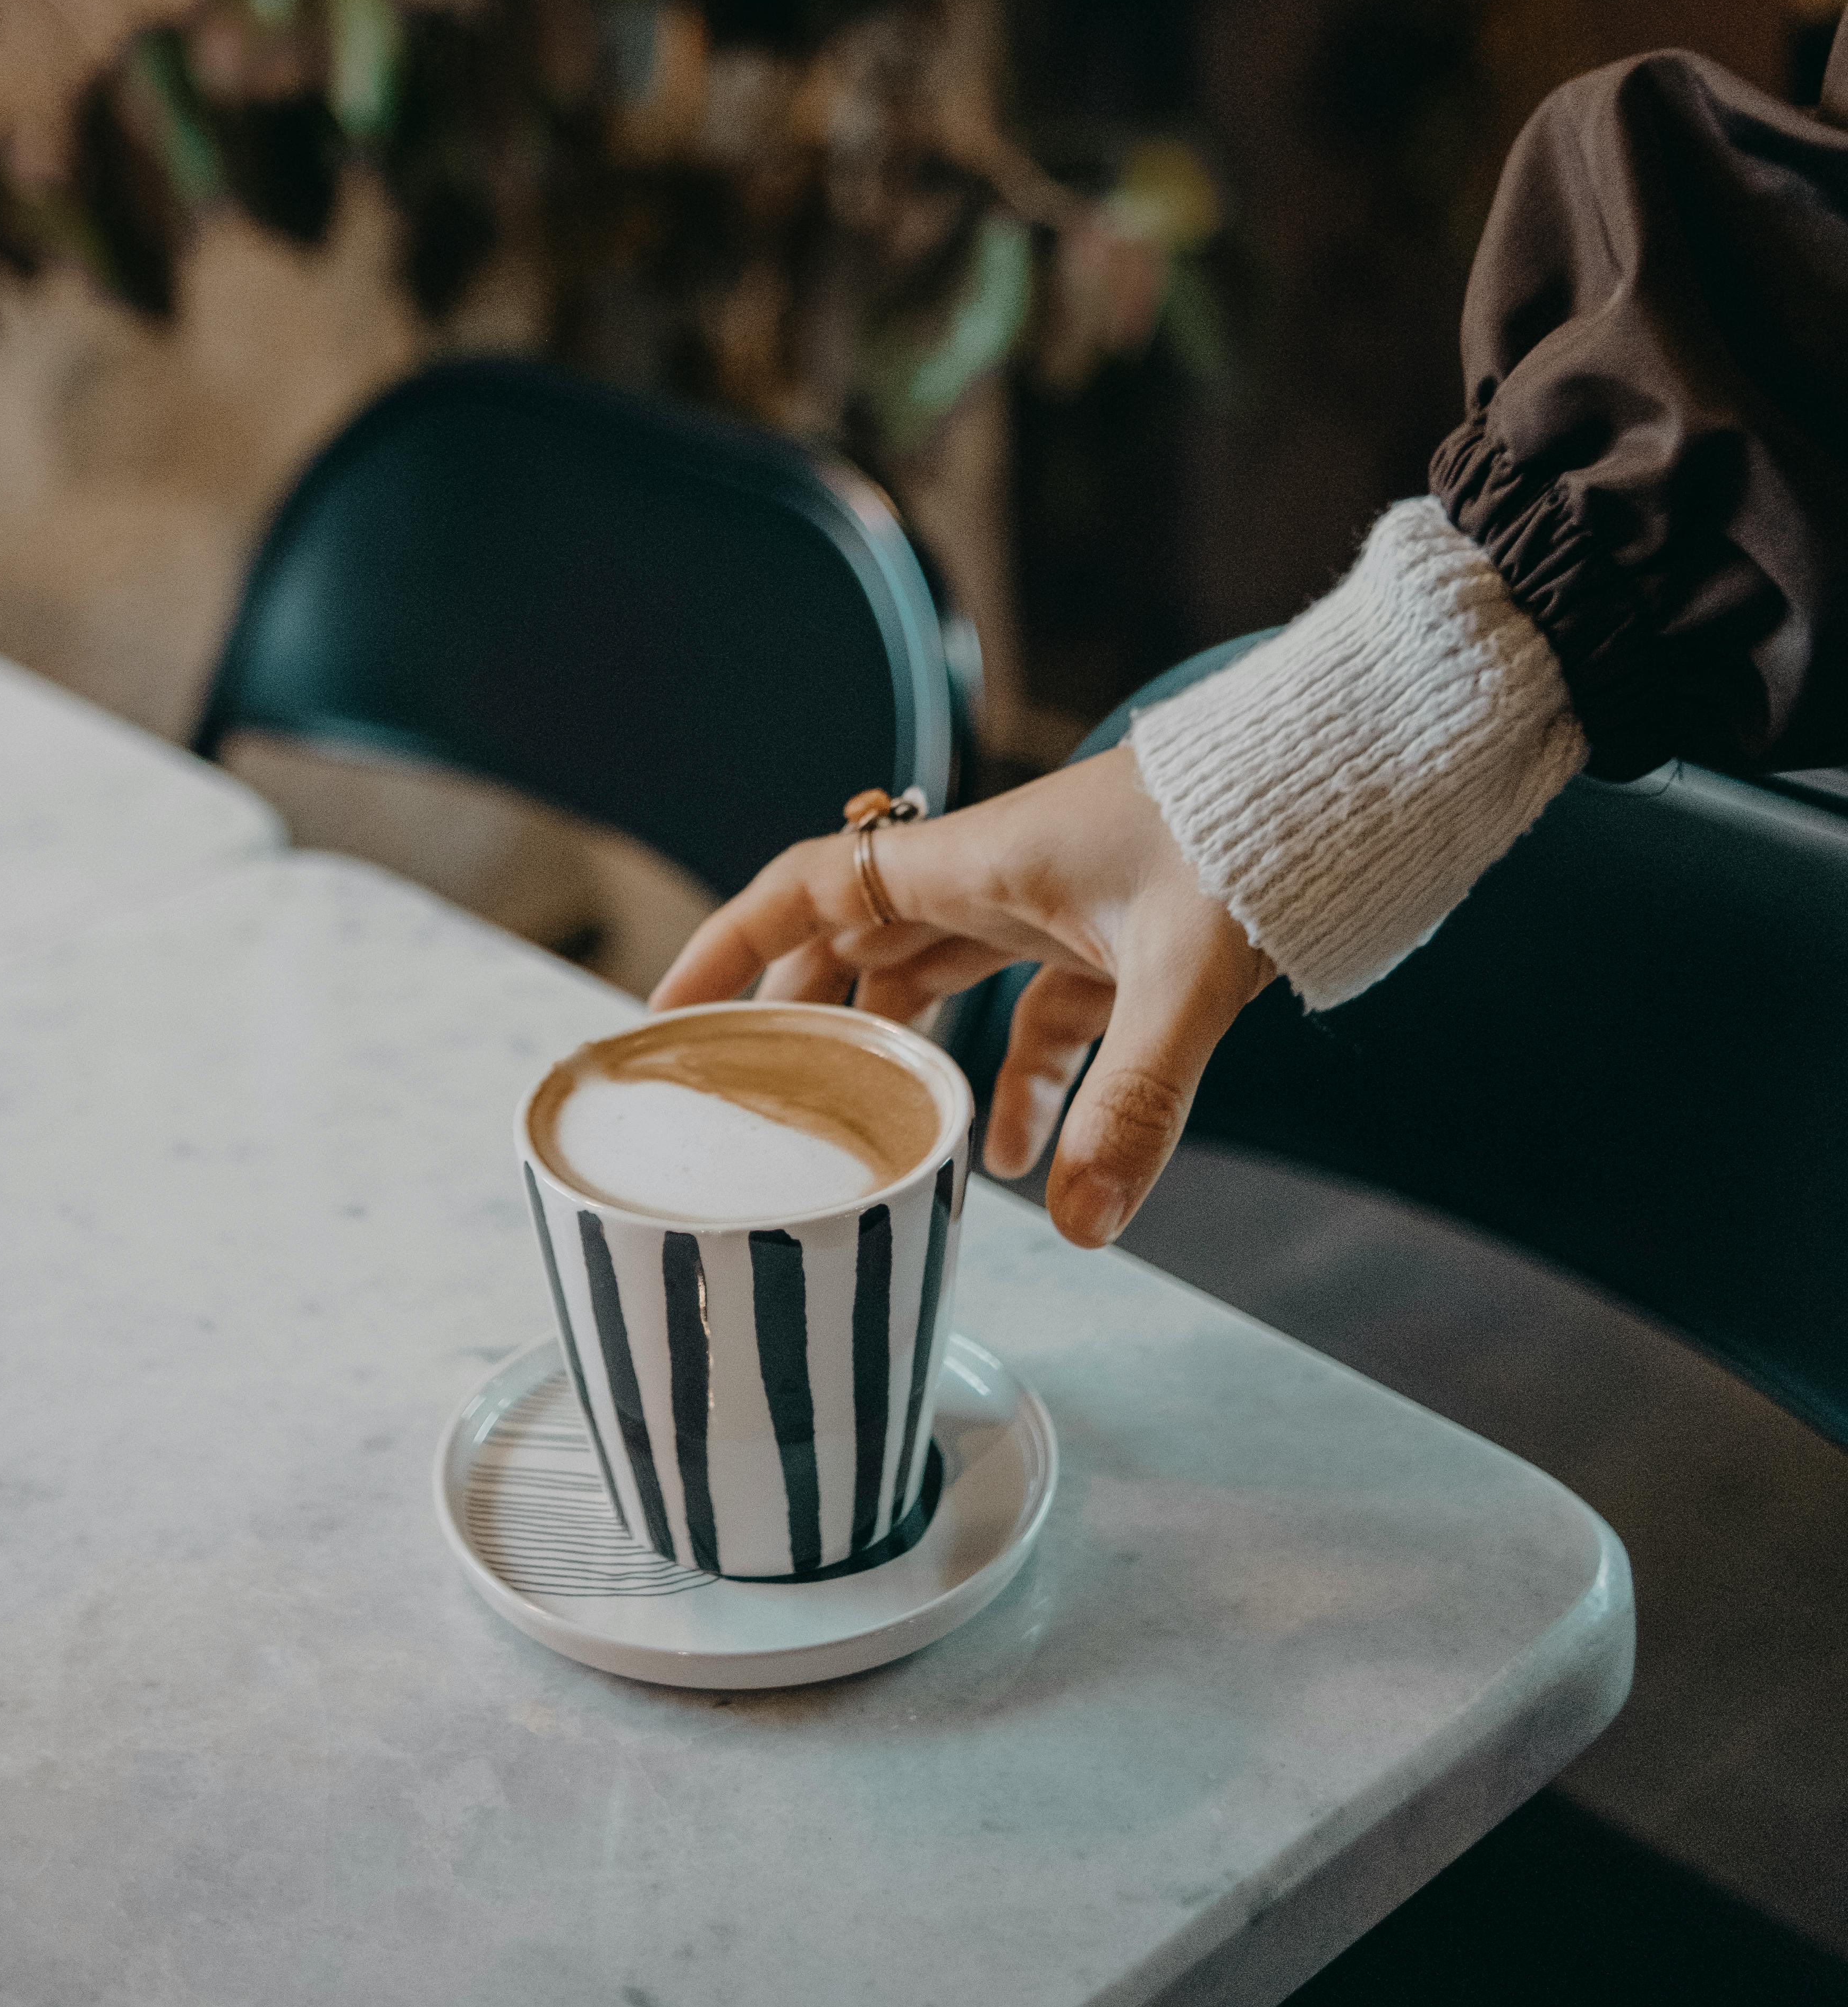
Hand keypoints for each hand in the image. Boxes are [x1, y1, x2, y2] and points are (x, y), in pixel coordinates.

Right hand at [649, 745, 1274, 1247]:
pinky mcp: (1115, 944)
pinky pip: (1037, 1018)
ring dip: (906, 1059)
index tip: (669, 1012)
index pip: (810, 889)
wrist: (1337, 781)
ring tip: (869, 1143)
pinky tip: (1032, 1164)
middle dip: (799, 1015)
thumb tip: (1084, 1226)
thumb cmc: (1246, 837)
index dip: (731, 944)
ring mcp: (1053, 909)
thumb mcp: (1184, 974)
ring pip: (940, 984)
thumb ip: (1133, 1100)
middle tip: (743, 1094)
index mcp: (973, 862)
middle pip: (857, 945)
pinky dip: (1022, 1083)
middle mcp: (994, 880)